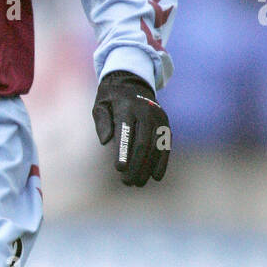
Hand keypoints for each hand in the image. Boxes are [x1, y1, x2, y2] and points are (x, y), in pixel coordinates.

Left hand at [92, 71, 169, 186]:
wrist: (133, 82)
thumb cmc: (111, 99)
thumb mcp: (100, 104)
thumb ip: (101, 121)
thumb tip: (105, 141)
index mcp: (127, 107)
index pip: (126, 131)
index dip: (123, 151)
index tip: (119, 169)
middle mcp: (146, 111)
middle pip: (143, 142)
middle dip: (136, 165)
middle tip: (127, 182)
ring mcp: (158, 117)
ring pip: (156, 146)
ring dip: (148, 167)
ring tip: (138, 183)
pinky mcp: (165, 124)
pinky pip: (166, 145)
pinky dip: (162, 161)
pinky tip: (156, 176)